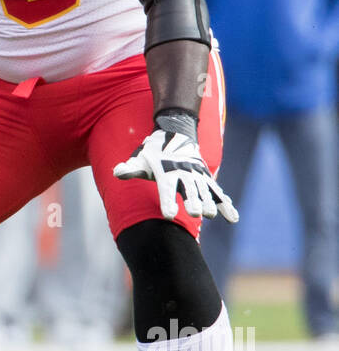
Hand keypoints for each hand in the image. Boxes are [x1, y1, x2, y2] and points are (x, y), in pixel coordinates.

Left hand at [113, 128, 238, 222]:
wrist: (176, 132)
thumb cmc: (154, 152)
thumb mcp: (141, 158)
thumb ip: (131, 168)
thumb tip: (116, 172)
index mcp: (166, 171)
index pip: (166, 188)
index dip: (167, 201)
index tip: (168, 214)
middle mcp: (183, 173)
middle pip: (189, 189)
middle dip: (192, 201)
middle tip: (195, 213)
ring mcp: (197, 175)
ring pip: (205, 191)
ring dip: (209, 202)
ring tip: (212, 215)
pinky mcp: (206, 177)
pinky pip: (217, 192)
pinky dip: (226, 204)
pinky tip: (233, 218)